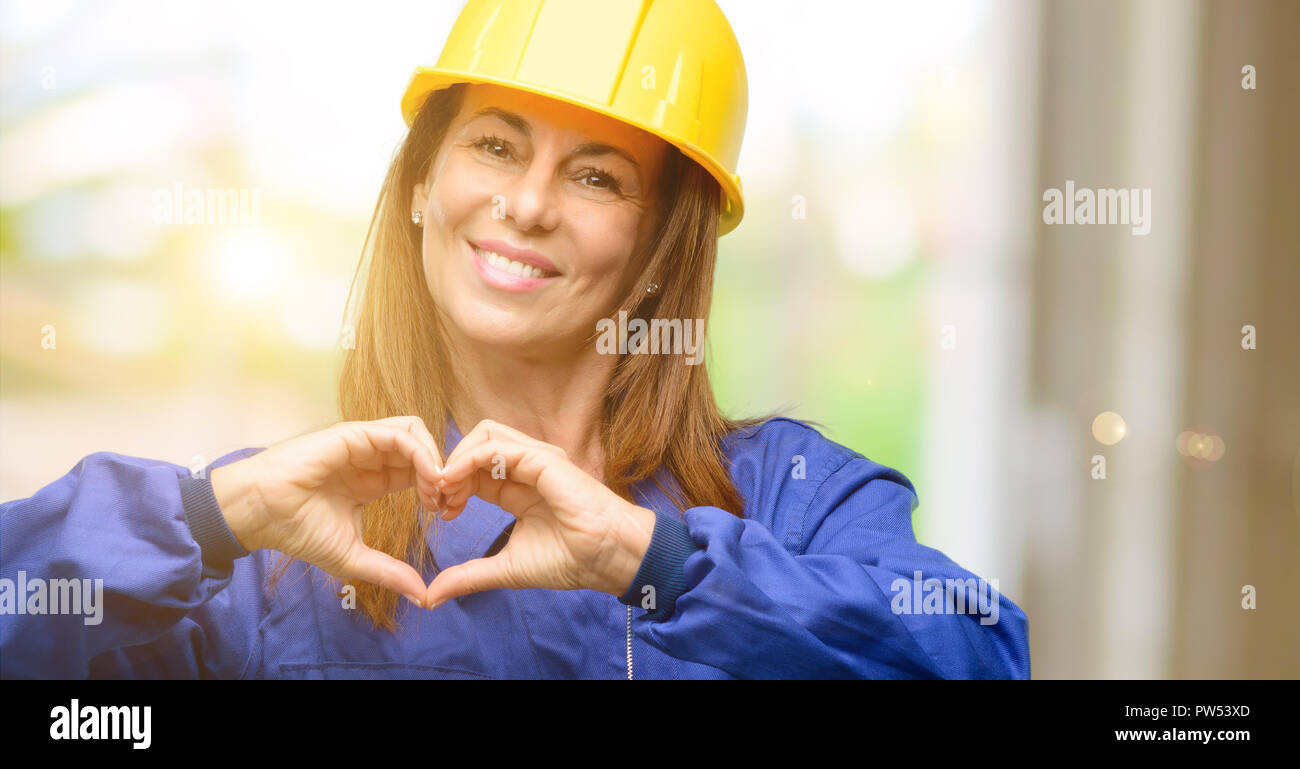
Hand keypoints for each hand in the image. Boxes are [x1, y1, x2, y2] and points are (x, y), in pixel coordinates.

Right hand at [209, 416, 443, 606]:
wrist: (260, 514)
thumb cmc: (296, 530)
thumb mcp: (352, 557)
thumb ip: (388, 572)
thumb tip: (422, 597)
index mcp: (372, 480)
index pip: (417, 472)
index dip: (436, 489)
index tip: (442, 513)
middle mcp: (370, 457)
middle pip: (422, 450)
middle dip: (442, 473)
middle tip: (445, 501)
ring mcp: (363, 443)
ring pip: (416, 434)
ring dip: (436, 459)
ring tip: (437, 489)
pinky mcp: (354, 434)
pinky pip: (400, 433)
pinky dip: (422, 452)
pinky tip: (427, 478)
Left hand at [424, 420, 655, 607]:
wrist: (608, 558)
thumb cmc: (571, 560)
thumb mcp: (507, 568)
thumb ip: (470, 576)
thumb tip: (434, 596)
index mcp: (519, 488)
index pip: (475, 471)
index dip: (452, 486)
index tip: (441, 512)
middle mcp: (527, 468)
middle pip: (475, 447)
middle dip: (449, 468)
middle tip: (437, 500)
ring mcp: (536, 459)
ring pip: (483, 436)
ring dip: (456, 459)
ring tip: (445, 489)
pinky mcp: (543, 459)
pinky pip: (497, 447)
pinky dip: (469, 460)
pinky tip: (456, 482)